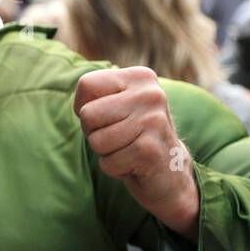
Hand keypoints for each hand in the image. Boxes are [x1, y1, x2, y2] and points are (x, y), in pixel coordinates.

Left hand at [74, 67, 199, 240]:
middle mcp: (151, 94)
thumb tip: (80, 105)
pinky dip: (115, 168)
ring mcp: (153, 121)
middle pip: (87, 114)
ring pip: (96, 140)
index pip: (86, 84)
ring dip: (106, 152)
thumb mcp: (116, 105)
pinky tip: (135, 163)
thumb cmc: (132, 136)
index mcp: (141, 77)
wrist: (169, 173)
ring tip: (128, 149)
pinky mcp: (150, 150)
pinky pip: (107, 162)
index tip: (106, 116)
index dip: (84, 107)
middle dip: (94, 132)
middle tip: (120, 137)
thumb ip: (95, 95)